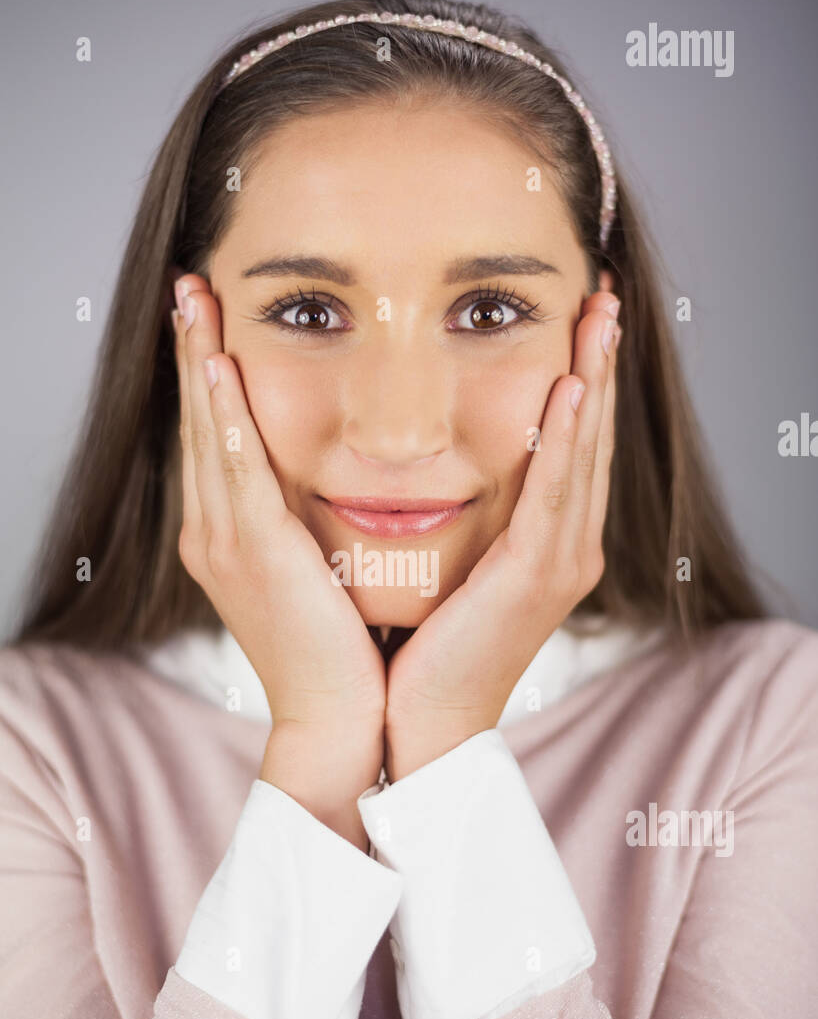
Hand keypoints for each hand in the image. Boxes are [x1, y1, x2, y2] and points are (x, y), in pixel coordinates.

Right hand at [173, 275, 385, 844]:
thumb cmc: (340, 651)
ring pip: (207, 432)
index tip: (208, 320)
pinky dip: (222, 412)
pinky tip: (218, 363)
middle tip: (190, 284)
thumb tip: (332, 480)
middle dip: (191, 350)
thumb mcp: (317, 574)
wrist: (339, 720)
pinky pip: (234, 465)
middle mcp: (212, 532)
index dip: (205, 376)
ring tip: (194, 297)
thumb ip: (309, 524)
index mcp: (228, 536)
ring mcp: (223, 541)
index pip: (215, 438)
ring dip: (197, 359)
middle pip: (198, 423)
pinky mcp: (250, 551)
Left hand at [384, 291, 620, 779]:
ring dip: (594, 379)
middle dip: (599, 363)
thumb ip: (463, 514)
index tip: (579, 320)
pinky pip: (554, 494)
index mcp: (547, 544)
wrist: (417, 723)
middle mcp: (568, 548)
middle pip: (591, 438)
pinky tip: (570, 388)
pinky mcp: (536, 578)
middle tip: (603, 295)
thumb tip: (429, 459)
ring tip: (600, 315)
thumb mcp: (449, 564)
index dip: (582, 381)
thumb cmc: (421, 647)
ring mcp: (561, 563)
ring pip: (584, 454)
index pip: (572, 446)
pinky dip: (566, 439)